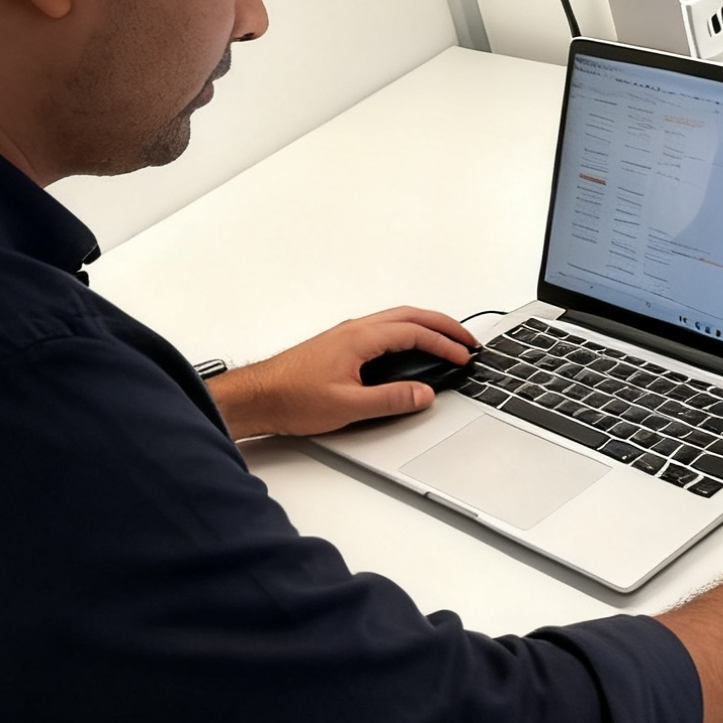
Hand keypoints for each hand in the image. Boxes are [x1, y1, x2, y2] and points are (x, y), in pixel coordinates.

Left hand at [206, 306, 478, 439]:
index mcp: (360, 338)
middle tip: (468, 341)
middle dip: (444, 326)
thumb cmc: (290, 398)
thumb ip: (390, 399)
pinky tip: (411, 348)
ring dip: (427, 327)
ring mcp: (347, 334)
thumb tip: (423, 394)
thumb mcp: (347, 406)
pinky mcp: (340, 344)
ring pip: (397, 319)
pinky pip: (384, 328)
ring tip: (447, 341)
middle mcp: (355, 329)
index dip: (444, 345)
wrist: (255, 397)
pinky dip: (408, 332)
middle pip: (411, 316)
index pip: (414, 333)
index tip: (464, 356)